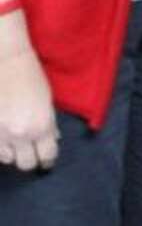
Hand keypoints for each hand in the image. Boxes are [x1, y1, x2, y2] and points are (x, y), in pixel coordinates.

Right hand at [0, 45, 58, 171]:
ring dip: (12, 153)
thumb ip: (49, 124)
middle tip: (29, 152)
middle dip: (30, 160)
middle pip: (26, 164)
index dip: (47, 160)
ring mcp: (1, 133)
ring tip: (14, 142)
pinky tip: (3, 137)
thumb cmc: (30, 77)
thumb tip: (52, 139)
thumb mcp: (47, 101)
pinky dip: (0, 147)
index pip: (47, 156)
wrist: (5, 61)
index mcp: (42, 126)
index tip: (46, 160)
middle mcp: (21, 134)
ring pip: (7, 159)